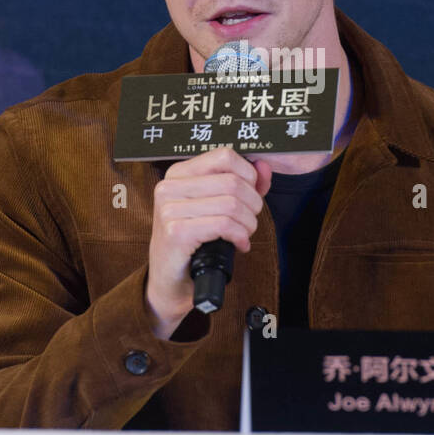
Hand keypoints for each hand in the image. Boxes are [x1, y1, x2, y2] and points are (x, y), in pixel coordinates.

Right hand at [145, 146, 272, 337]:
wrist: (171, 279)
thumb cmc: (195, 241)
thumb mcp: (218, 206)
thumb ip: (244, 184)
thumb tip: (264, 166)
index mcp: (179, 173)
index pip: (224, 156)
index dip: (248, 175)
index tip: (250, 194)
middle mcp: (169, 186)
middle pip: (232, 182)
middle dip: (253, 204)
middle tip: (250, 220)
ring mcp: (170, 209)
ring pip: (231, 204)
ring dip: (248, 223)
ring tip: (244, 233)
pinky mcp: (176, 232)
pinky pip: (224, 225)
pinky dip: (240, 236)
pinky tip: (239, 244)